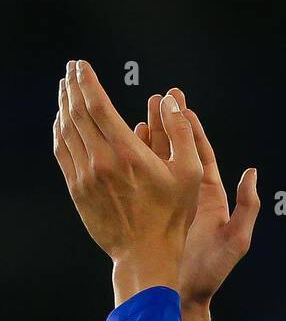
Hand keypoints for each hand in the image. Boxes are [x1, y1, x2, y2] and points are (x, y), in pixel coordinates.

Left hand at [53, 59, 202, 297]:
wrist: (145, 255)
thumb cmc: (170, 217)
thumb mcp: (190, 175)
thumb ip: (182, 133)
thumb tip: (170, 102)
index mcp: (127, 152)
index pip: (97, 104)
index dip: (87, 80)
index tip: (82, 65)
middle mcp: (101, 161)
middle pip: (77, 112)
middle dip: (72, 86)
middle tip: (72, 70)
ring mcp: (85, 176)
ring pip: (66, 130)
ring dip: (64, 105)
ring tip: (66, 90)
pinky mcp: (77, 190)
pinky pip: (62, 152)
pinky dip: (60, 131)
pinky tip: (62, 122)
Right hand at [135, 87, 259, 306]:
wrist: (184, 296)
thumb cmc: (211, 273)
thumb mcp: (236, 240)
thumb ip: (246, 208)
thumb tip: (252, 173)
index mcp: (212, 198)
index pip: (201, 155)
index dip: (192, 129)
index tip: (181, 105)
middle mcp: (191, 196)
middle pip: (179, 151)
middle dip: (168, 123)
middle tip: (157, 97)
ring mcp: (170, 203)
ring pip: (159, 163)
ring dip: (150, 137)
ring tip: (139, 113)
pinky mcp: (153, 212)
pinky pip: (144, 181)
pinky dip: (136, 161)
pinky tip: (126, 145)